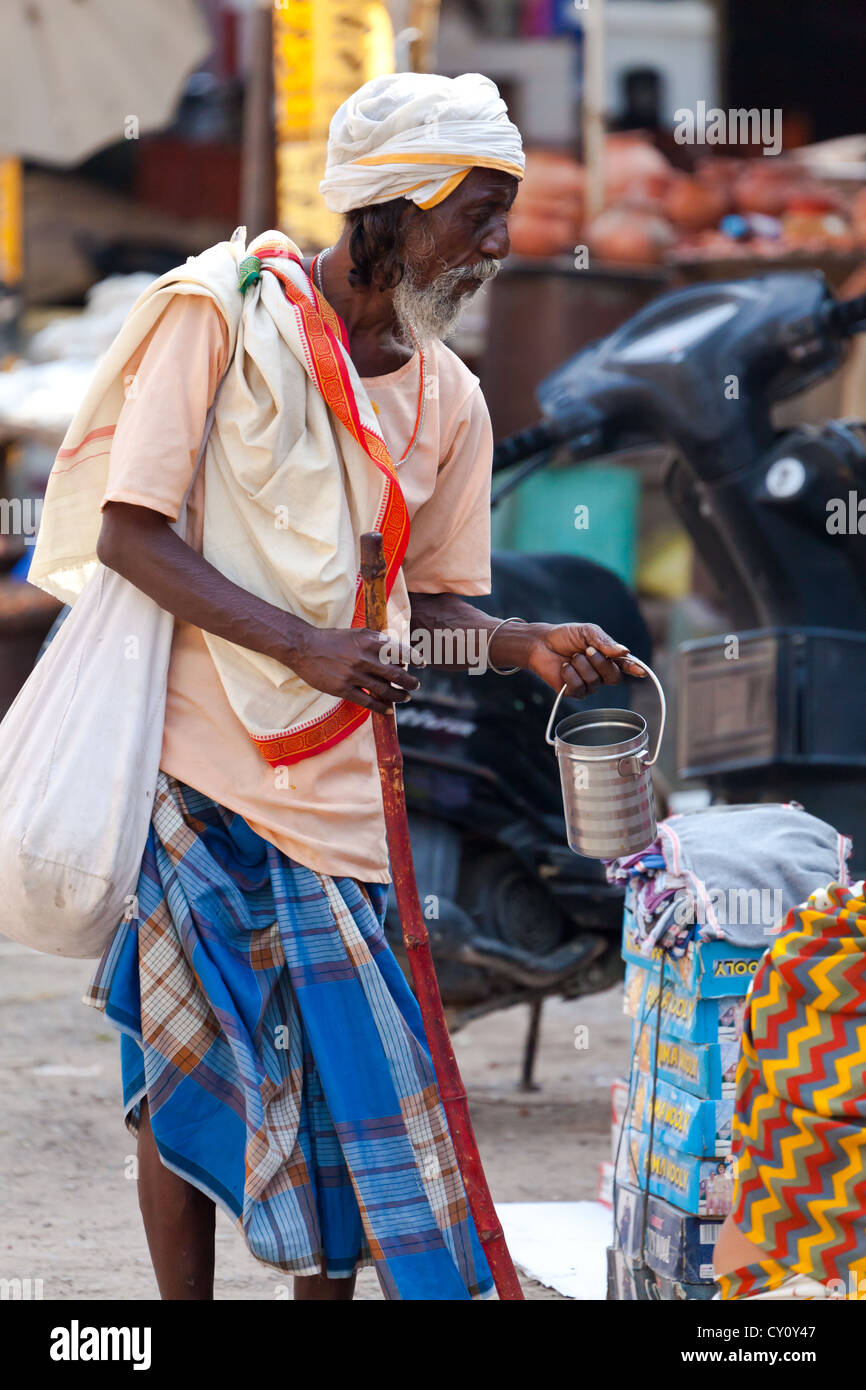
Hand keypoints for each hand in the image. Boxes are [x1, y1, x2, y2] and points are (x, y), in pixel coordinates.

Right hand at [289, 627, 419, 713]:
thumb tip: (398, 652)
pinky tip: (389, 710)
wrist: (304, 647)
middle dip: (410, 682)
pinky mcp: (342, 689)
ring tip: (406, 697)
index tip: (422, 664)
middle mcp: (363, 658)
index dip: (414, 658)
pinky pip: (367, 702)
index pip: (399, 651)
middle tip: (415, 685)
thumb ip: (376, 641)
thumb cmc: (333, 640)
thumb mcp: (357, 634)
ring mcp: (353, 675)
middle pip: (395, 674)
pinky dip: (381, 707)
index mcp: (368, 641)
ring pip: (384, 690)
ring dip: (399, 695)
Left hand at [526, 622, 646, 697]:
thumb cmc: (565, 636)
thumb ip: (604, 641)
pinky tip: (564, 667)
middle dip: (601, 663)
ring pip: (595, 682)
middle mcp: (600, 674)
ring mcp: (588, 685)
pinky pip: (579, 687)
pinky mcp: (573, 692)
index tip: (641, 671)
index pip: (625, 666)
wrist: (541, 643)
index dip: (634, 669)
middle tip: (586, 650)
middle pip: (613, 677)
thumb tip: (624, 651)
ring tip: (571, 657)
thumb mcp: (587, 632)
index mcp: (607, 657)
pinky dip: (570, 674)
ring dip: (581, 665)